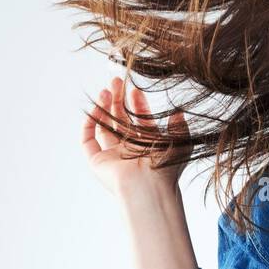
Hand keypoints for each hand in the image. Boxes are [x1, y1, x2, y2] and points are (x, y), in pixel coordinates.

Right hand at [81, 76, 189, 198]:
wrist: (149, 187)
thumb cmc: (166, 168)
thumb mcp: (180, 143)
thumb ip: (180, 127)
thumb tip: (179, 111)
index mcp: (147, 147)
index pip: (139, 121)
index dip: (137, 105)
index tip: (136, 90)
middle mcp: (129, 151)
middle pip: (120, 120)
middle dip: (119, 100)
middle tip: (117, 81)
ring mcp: (112, 156)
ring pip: (104, 127)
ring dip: (104, 107)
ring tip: (106, 90)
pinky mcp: (97, 162)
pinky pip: (88, 140)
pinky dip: (90, 124)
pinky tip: (96, 108)